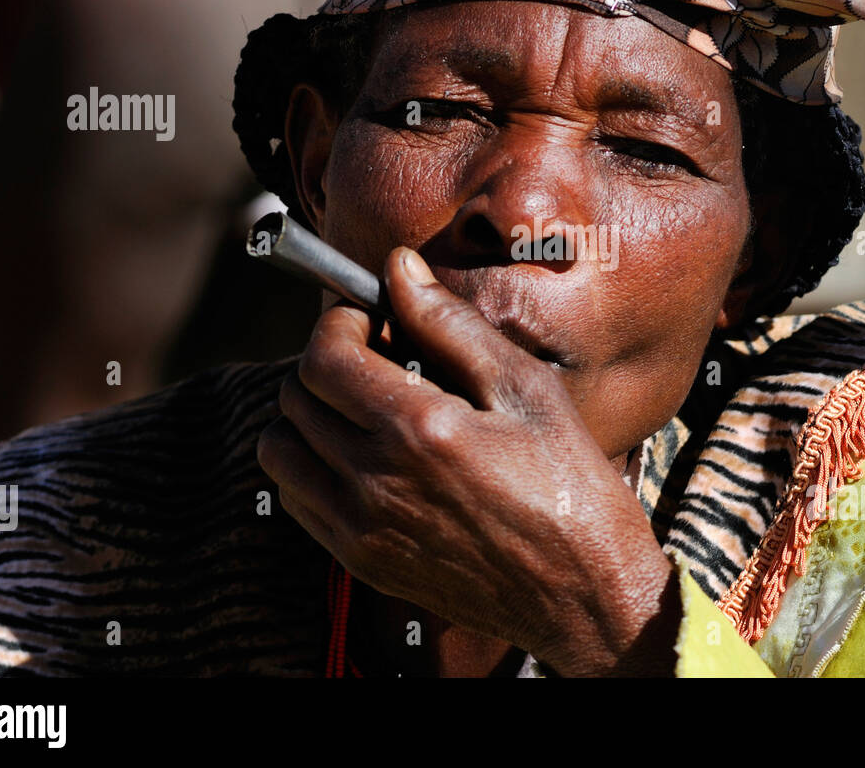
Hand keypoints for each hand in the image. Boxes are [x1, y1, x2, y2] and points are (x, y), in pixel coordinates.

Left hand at [257, 246, 680, 675]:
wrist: (584, 595)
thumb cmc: (571, 486)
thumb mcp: (527, 389)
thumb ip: (451, 325)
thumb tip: (398, 269)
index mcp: (419, 430)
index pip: (323, 357)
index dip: (339, 322)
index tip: (370, 317)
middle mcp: (377, 482)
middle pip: (295, 397)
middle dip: (327, 362)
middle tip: (376, 357)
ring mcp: (363, 529)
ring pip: (280, 451)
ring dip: (308, 416)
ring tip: (364, 408)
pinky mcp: (363, 563)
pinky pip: (297, 501)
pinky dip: (312, 467)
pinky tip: (364, 456)